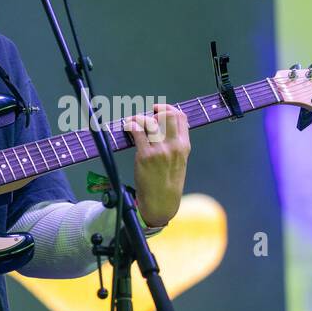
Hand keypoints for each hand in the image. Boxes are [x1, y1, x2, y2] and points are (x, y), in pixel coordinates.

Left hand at [122, 103, 189, 226]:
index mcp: (184, 146)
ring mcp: (159, 151)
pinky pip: (137, 132)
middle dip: (155, 112)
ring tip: (132, 122)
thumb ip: (175, 144)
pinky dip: (130, 125)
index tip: (157, 109)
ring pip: (149, 122)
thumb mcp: (179, 161)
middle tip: (145, 117)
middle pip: (167, 115)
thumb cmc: (168, 182)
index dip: (167, 108)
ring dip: (138, 118)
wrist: (161, 202)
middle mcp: (174, 146)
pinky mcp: (145, 156)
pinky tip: (127, 127)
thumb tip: (163, 126)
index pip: (180, 117)